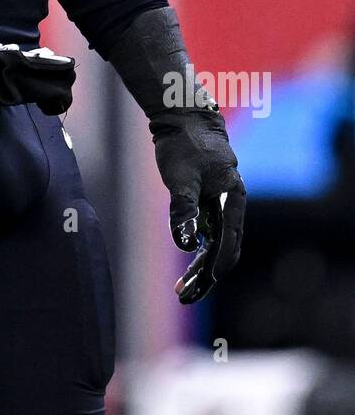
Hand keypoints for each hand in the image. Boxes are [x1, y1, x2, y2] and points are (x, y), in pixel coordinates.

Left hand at [147, 104, 245, 304]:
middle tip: (186, 296)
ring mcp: (220, 207)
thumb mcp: (180, 178)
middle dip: (207, 275)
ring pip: (215, 246)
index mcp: (233, 196)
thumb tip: (185, 244)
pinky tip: (185, 272)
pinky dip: (196, 253)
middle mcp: (231, 205)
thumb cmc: (184, 145)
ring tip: (182, 291)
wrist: (183, 119)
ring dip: (201, 269)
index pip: (229, 237)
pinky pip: (206, 236)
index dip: (219, 262)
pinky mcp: (207, 205)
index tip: (209, 280)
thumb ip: (183, 209)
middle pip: (224, 248)